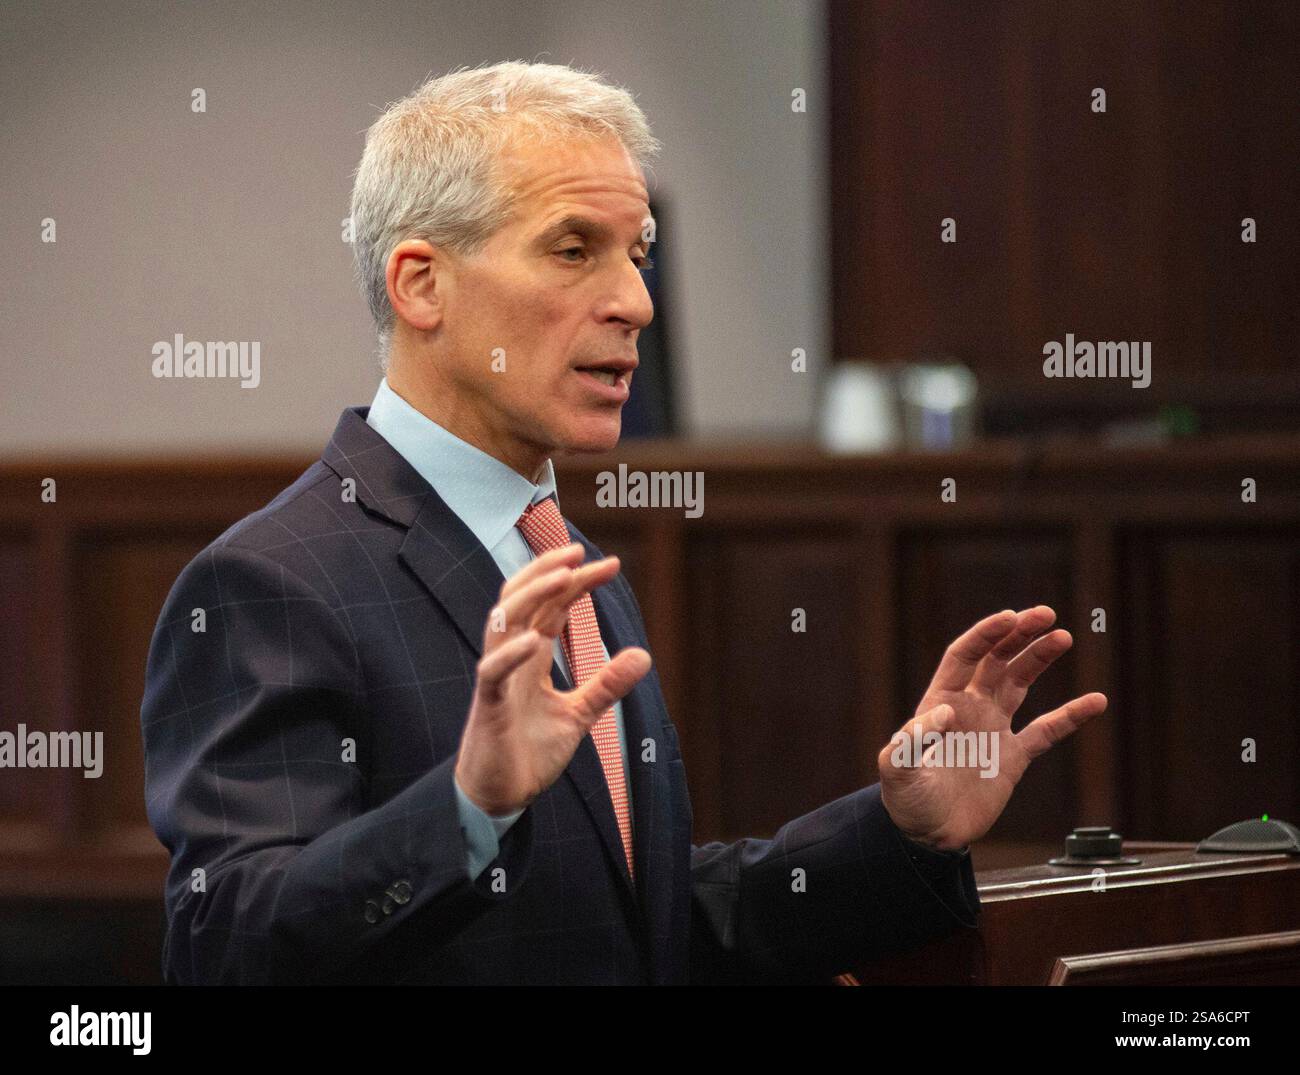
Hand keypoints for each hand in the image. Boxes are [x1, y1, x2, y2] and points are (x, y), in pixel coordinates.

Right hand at [455, 543, 651, 815]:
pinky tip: (534, 639)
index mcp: (530, 657)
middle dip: (549, 571)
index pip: (550, 606)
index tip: (610, 565)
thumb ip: (605, 685)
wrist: (499, 797)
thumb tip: (644, 654)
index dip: (576, 581)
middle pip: (522, 598)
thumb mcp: (578, 715)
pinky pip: (492, 672)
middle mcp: (510, 658)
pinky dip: (511, 654)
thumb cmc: (528, 752)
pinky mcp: (488, 707)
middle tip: (582, 553)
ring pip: (503, 621)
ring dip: (531, 595)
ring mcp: (497, 679)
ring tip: (563, 576)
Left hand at [878, 606, 1106, 850]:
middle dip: (1019, 635)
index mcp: (941, 701)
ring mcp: (993, 729)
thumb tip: (946, 711)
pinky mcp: (1013, 756)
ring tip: (1063, 637)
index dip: (986, 634)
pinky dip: (1070, 716)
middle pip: (997, 660)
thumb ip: (913, 740)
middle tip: (1046, 615)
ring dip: (1039, 658)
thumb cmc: (904, 799)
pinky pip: (1047, 730)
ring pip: (1021, 683)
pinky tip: (1095, 701)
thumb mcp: (897, 769)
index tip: (1010, 617)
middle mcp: (970, 707)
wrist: (927, 834)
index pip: (965, 656)